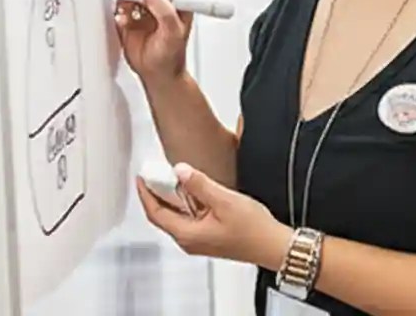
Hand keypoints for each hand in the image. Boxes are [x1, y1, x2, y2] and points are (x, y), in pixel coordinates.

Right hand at [113, 0, 192, 84]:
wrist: (157, 73)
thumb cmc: (170, 56)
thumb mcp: (173, 35)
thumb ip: (166, 14)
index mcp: (178, 0)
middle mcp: (161, 0)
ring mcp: (145, 7)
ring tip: (127, 13)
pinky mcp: (130, 16)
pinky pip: (120, 6)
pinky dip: (118, 11)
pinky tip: (124, 22)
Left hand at [136, 163, 291, 268]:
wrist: (274, 245)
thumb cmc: (254, 230)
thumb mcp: (225, 201)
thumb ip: (200, 185)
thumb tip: (180, 171)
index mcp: (188, 234)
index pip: (156, 213)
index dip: (145, 193)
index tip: (141, 177)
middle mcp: (189, 241)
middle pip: (163, 215)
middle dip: (156, 193)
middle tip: (155, 173)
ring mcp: (199, 240)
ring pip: (176, 216)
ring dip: (172, 197)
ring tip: (172, 177)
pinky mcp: (209, 236)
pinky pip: (189, 218)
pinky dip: (186, 202)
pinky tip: (194, 190)